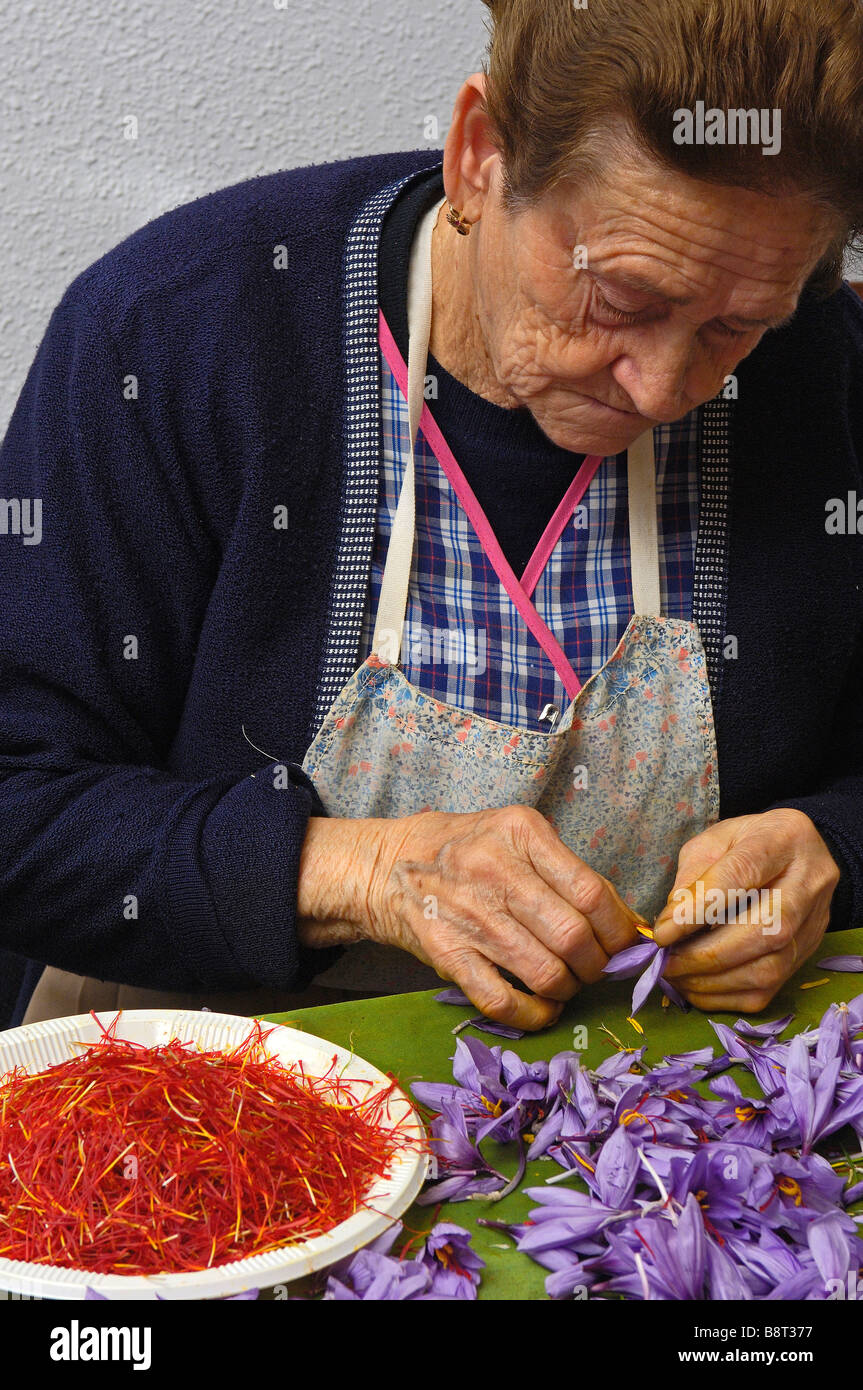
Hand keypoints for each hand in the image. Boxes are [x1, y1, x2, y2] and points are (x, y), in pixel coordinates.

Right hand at [362, 805, 642, 1030]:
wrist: (386, 866)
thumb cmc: (464, 849)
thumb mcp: (515, 836)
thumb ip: (567, 871)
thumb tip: (627, 923)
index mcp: (520, 832)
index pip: (592, 892)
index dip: (619, 929)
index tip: (625, 943)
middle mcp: (494, 870)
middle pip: (573, 937)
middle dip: (597, 964)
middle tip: (596, 966)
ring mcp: (468, 915)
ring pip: (545, 973)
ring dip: (569, 989)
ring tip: (567, 982)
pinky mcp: (446, 953)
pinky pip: (502, 1000)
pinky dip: (533, 1014)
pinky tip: (542, 1007)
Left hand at [653, 808, 839, 1011]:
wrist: (797, 853)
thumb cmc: (748, 843)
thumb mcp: (715, 841)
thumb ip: (693, 876)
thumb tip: (672, 924)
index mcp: (784, 838)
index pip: (742, 876)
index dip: (699, 910)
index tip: (663, 933)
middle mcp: (810, 882)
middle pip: (766, 930)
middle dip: (708, 954)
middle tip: (667, 962)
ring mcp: (815, 923)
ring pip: (770, 968)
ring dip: (714, 980)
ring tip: (677, 976)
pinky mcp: (810, 952)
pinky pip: (769, 990)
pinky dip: (726, 996)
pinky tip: (697, 986)